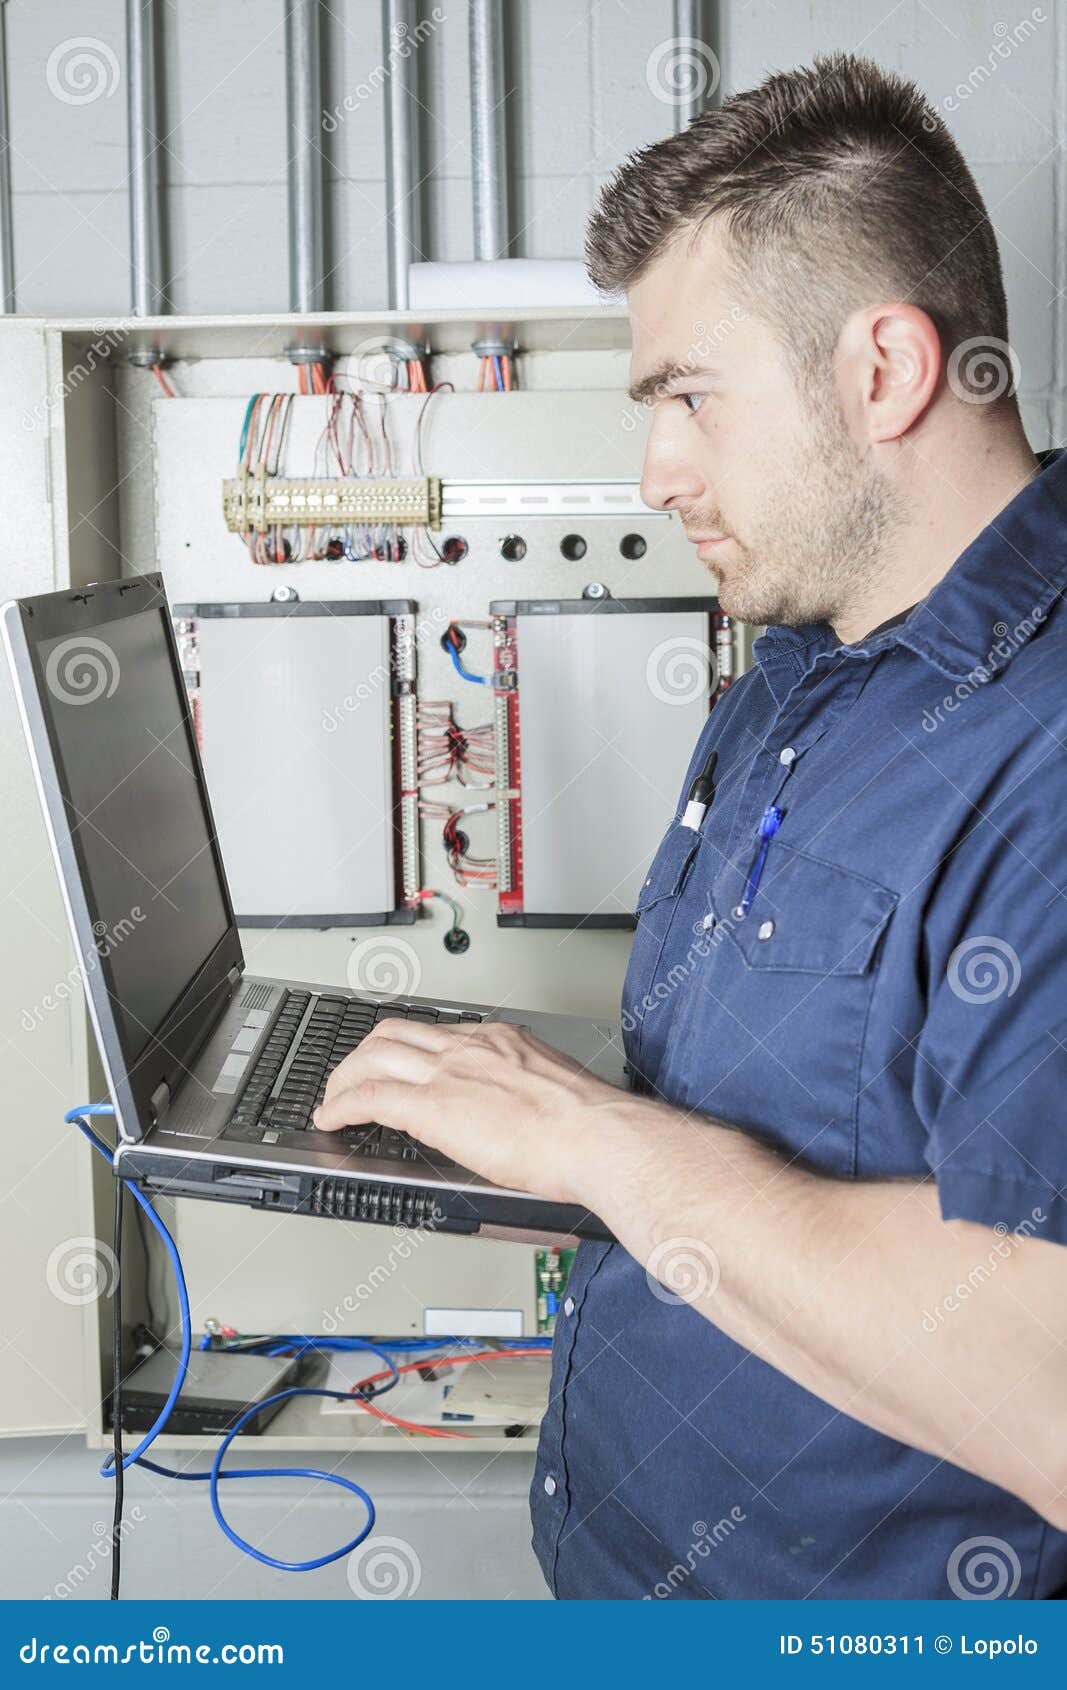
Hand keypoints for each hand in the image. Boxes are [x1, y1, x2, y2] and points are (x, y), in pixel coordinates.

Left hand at [314, 1017, 621, 1204]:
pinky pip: (369, 1097)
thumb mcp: (554, 1090)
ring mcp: (448, 1072)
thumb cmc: (589, 1125)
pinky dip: (342, 1106)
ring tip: (334, 1099)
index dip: (406, 1049)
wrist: (595, 1135)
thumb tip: (521, 1112)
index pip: (436, 1033)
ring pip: (372, 1056)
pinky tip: (332, 1119)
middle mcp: (468, 1047)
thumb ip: (525, 1090)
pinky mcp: (433, 1106)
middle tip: (351, 1077)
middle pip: (393, 1034)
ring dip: (344, 1078)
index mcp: (500, 1041)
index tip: (400, 1064)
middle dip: (363, 1055)